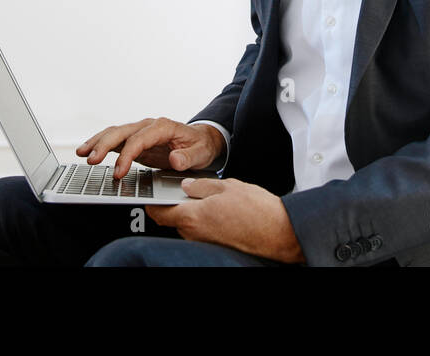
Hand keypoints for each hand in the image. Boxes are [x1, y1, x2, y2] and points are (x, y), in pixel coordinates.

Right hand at [76, 118, 224, 179]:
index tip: (119, 173)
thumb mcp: (200, 153)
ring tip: (82, 154)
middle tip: (91, 161)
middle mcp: (148, 126)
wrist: (201, 140)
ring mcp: (140, 132)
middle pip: (121, 132)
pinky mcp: (135, 141)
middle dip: (104, 145)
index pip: (139, 140)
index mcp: (163, 127)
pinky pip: (115, 141)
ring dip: (97, 143)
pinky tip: (88, 153)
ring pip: (114, 133)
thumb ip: (188, 157)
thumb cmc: (200, 145)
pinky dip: (100, 145)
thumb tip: (174, 159)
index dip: (127, 156)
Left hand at [146, 178, 305, 263]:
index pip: (159, 212)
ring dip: (189, 210)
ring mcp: (204, 241)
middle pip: (171, 218)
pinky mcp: (214, 244)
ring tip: (203, 194)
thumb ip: (201, 185)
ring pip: (186, 224)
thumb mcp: (226, 186)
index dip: (152, 201)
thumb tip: (186, 184)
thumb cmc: (256, 210)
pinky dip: (201, 218)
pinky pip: (200, 229)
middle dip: (172, 203)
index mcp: (192, 216)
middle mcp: (194, 233)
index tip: (152, 191)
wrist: (277, 232)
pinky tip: (214, 207)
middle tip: (180, 187)